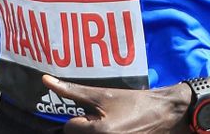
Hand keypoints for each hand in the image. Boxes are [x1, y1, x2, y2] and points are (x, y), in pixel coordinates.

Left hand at [44, 74, 190, 133]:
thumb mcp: (102, 94)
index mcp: (97, 131)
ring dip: (93, 132)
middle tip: (103, 119)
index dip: (79, 118)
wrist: (164, 114)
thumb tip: (45, 81)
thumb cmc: (134, 102)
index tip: (95, 112)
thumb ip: (72, 90)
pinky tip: (117, 129)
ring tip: (111, 123)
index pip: (69, 128)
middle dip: (85, 127)